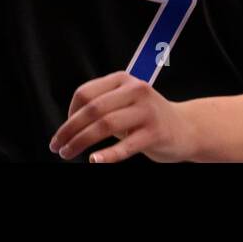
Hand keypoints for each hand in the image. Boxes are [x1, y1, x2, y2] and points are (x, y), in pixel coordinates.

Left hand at [50, 71, 195, 162]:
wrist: (186, 128)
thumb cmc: (146, 118)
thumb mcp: (124, 103)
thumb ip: (101, 107)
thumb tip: (67, 125)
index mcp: (123, 79)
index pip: (86, 93)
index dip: (69, 113)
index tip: (64, 131)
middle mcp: (135, 90)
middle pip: (93, 109)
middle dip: (69, 130)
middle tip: (57, 146)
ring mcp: (146, 110)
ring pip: (105, 125)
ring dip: (81, 142)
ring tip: (68, 154)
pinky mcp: (155, 132)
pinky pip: (126, 145)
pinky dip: (108, 155)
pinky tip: (94, 161)